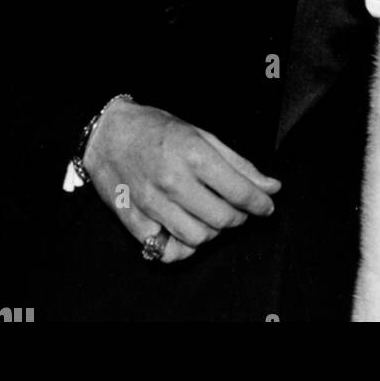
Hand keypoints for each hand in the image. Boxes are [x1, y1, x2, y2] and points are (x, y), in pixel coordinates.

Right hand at [84, 99, 280, 262]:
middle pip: (222, 219)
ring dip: (213, 232)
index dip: (260, 203)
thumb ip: (238, 164)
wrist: (108, 134)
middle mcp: (173, 182)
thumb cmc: (157, 130)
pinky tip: (186, 228)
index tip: (268, 205)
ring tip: (212, 216)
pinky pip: (167, 251)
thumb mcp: (201, 135)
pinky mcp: (133, 222)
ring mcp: (152, 205)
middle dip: (238, 217)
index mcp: (194, 155)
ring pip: (198, 238)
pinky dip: (183, 246)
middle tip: (238, 208)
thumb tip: (271, 186)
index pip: (239, 192)